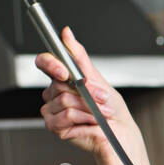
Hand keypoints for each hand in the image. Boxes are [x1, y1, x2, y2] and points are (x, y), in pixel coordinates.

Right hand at [36, 27, 152, 164]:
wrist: (118, 131)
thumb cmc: (110, 106)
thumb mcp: (97, 76)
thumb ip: (79, 56)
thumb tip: (66, 33)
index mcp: (62, 79)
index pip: (44, 63)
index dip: (51, 64)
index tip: (65, 71)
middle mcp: (54, 94)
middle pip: (59, 85)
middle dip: (85, 92)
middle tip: (100, 99)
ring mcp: (52, 110)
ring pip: (64, 101)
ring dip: (88, 108)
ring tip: (99, 113)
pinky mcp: (55, 126)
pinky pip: (64, 116)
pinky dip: (83, 119)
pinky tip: (90, 122)